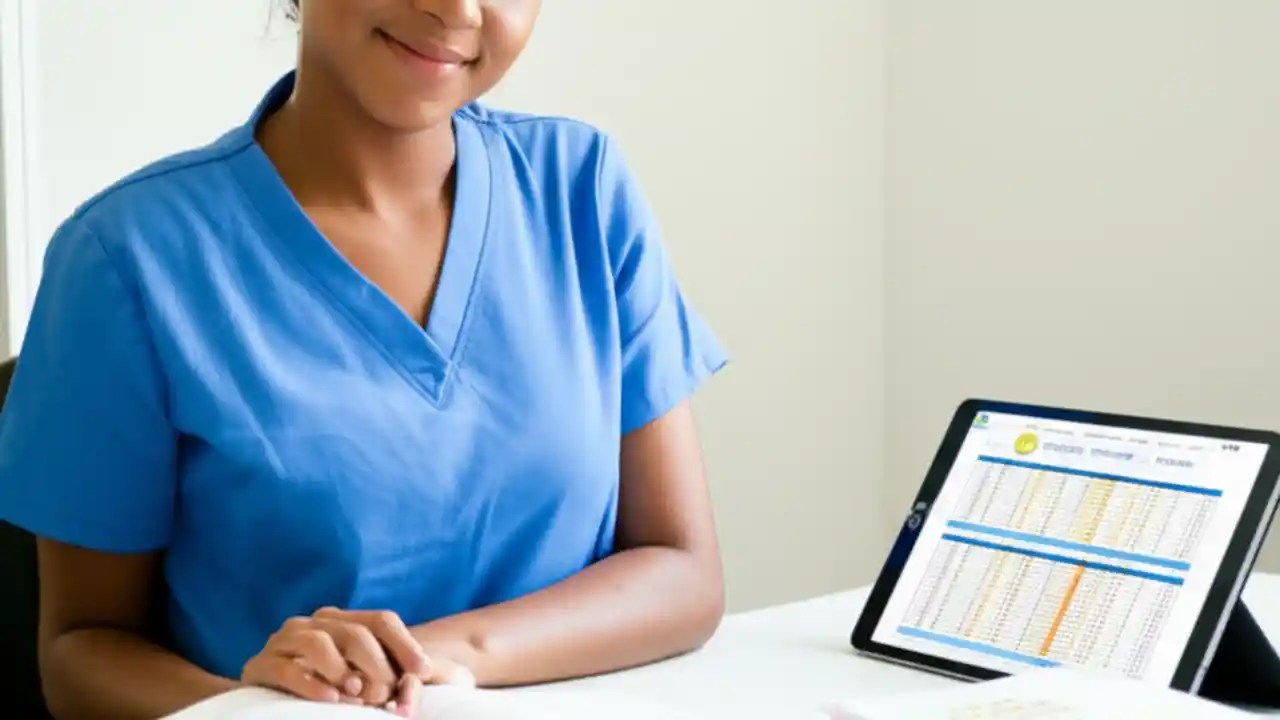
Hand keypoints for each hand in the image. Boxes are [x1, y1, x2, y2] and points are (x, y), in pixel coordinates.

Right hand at [241, 607, 431, 714]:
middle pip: (355, 632)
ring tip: (358, 693)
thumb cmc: (328, 689)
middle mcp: (315, 622)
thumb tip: (421, 676)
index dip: (405, 644)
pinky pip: (286, 668)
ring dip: (342, 669)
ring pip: (318, 642)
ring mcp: (285, 640)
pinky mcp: (260, 665)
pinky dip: (310, 683)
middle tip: (386, 693)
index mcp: (343, 620)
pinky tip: (330, 698)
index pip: (381, 620)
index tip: (423, 671)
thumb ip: (388, 672)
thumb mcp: (361, 675)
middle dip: (375, 664)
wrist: (266, 701)